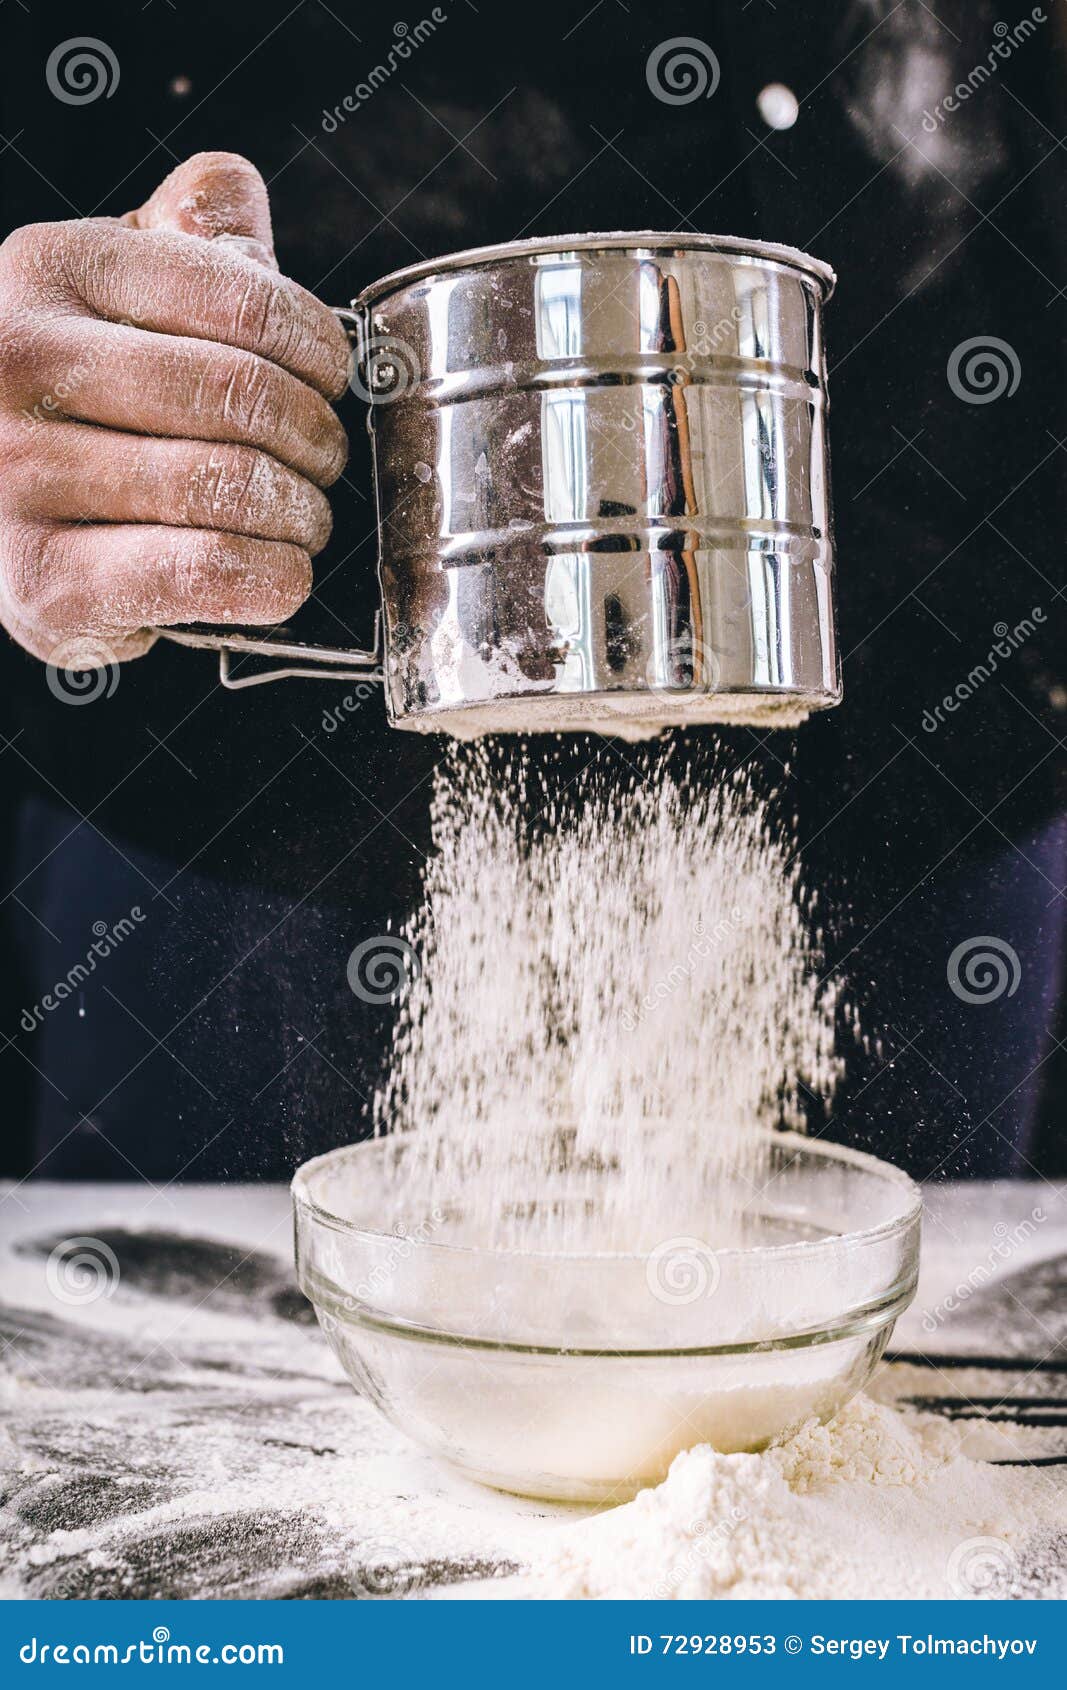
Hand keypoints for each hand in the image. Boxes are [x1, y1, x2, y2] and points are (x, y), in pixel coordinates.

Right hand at [0, 151, 350, 665]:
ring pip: (230, 487)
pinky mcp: (45, 583)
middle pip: (241, 396)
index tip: (330, 379)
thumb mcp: (116, 296)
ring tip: (299, 518)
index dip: (318, 348)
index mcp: (48, 269)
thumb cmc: (76, 402)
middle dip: (315, 438)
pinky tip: (278, 572)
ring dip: (300, 514)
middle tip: (320, 461)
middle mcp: (13, 362)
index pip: (240, 297)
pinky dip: (273, 577)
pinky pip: (207, 569)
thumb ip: (186, 239)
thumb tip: (230, 191)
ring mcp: (16, 477)